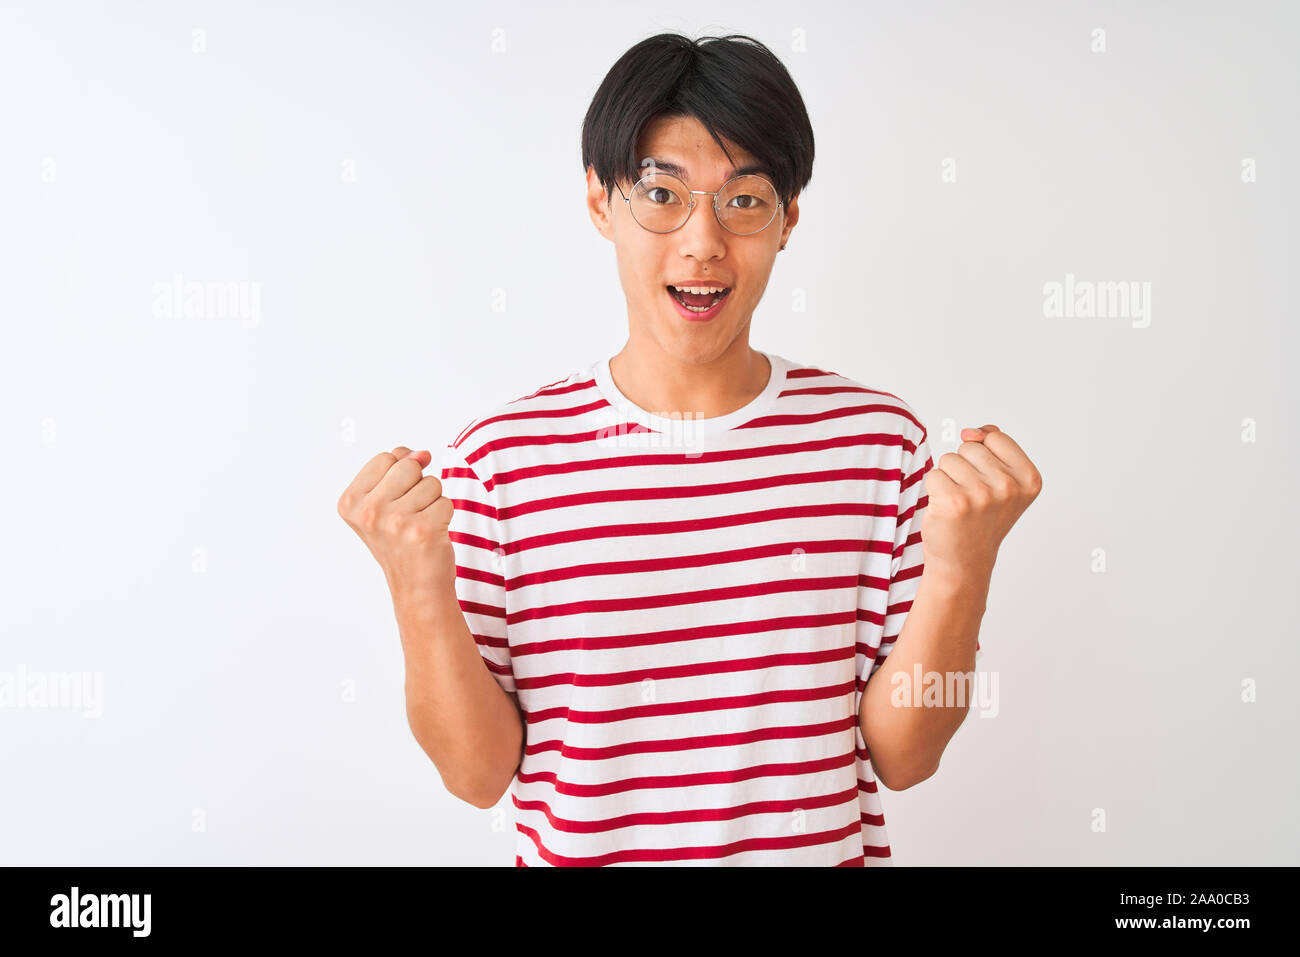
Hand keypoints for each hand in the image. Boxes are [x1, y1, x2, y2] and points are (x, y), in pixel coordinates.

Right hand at [337, 446, 457, 598]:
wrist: (416, 586)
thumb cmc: (400, 542)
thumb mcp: (383, 503)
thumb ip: (397, 469)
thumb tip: (423, 453)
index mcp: (350, 502)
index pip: (387, 457)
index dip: (400, 473)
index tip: (395, 500)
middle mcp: (368, 512)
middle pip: (409, 465)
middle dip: (417, 484)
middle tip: (410, 514)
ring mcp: (395, 521)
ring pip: (431, 482)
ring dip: (432, 501)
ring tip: (420, 525)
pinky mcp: (423, 530)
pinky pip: (446, 501)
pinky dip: (444, 516)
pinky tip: (431, 535)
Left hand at [919, 425, 1041, 579]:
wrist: (965, 560)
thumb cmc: (981, 517)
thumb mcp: (1002, 479)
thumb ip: (991, 445)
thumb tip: (969, 432)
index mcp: (1029, 478)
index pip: (995, 437)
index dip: (983, 456)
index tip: (988, 483)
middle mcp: (1009, 486)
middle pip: (970, 447)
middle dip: (964, 467)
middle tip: (972, 497)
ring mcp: (982, 495)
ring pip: (949, 458)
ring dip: (948, 478)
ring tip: (960, 503)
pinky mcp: (953, 502)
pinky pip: (933, 474)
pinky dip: (934, 489)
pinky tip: (946, 509)